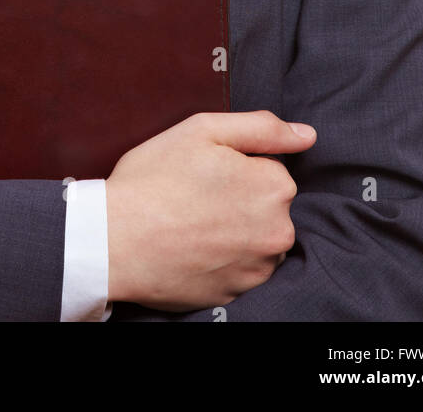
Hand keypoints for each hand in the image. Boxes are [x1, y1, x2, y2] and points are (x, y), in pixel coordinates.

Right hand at [105, 110, 315, 310]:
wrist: (115, 240)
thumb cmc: (155, 178)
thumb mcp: (204, 130)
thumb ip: (262, 128)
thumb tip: (307, 135)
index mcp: (274, 187)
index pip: (268, 166)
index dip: (234, 164)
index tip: (204, 170)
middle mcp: (277, 233)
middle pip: (265, 204)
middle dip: (239, 196)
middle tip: (194, 194)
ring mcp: (258, 269)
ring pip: (254, 237)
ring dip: (234, 229)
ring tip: (190, 221)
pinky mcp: (236, 294)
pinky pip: (238, 267)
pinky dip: (221, 257)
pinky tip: (192, 246)